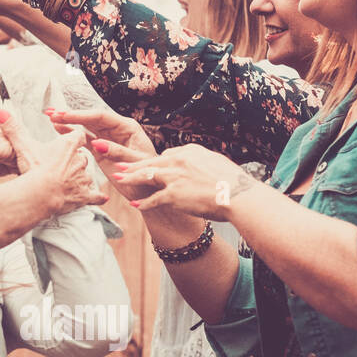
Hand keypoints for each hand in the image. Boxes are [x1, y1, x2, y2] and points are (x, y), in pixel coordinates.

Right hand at [0, 109, 105, 212]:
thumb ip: (13, 129)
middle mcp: (80, 160)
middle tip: (64, 164)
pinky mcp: (85, 196)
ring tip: (71, 182)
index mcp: (68, 146)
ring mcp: (83, 179)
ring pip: (87, 175)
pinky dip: (97, 197)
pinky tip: (100, 198)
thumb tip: (0, 112)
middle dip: (75, 159)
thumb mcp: (23, 146)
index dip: (73, 136)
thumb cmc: (33, 169)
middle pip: (83, 156)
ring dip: (80, 178)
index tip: (68, 137)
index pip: (78, 135)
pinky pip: (95, 196)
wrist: (41, 195)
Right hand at [44, 108, 157, 199]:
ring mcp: (108, 138)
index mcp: (128, 127)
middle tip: (51, 112)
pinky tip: (59, 129)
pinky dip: (72, 134)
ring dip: (68, 122)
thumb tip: (98, 144)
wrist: (148, 191)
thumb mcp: (136, 164)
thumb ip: (118, 152)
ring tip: (50, 117)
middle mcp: (117, 129)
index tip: (65, 115)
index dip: (81, 115)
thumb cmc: (147, 176)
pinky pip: (85, 139)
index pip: (101, 117)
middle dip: (71, 115)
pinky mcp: (101, 149)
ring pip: (86, 127)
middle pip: (91, 118)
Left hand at [114, 143, 256, 221]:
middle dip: (132, 163)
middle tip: (118, 164)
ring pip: (146, 176)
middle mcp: (180, 161)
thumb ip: (204, 163)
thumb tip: (203, 165)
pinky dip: (143, 203)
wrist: (239, 195)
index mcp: (190, 152)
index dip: (156, 162)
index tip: (145, 165)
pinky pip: (153, 199)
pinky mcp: (174, 195)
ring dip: (130, 178)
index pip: (168, 155)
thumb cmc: (233, 183)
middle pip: (151, 161)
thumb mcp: (217, 164)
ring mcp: (175, 177)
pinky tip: (135, 205)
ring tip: (117, 179)